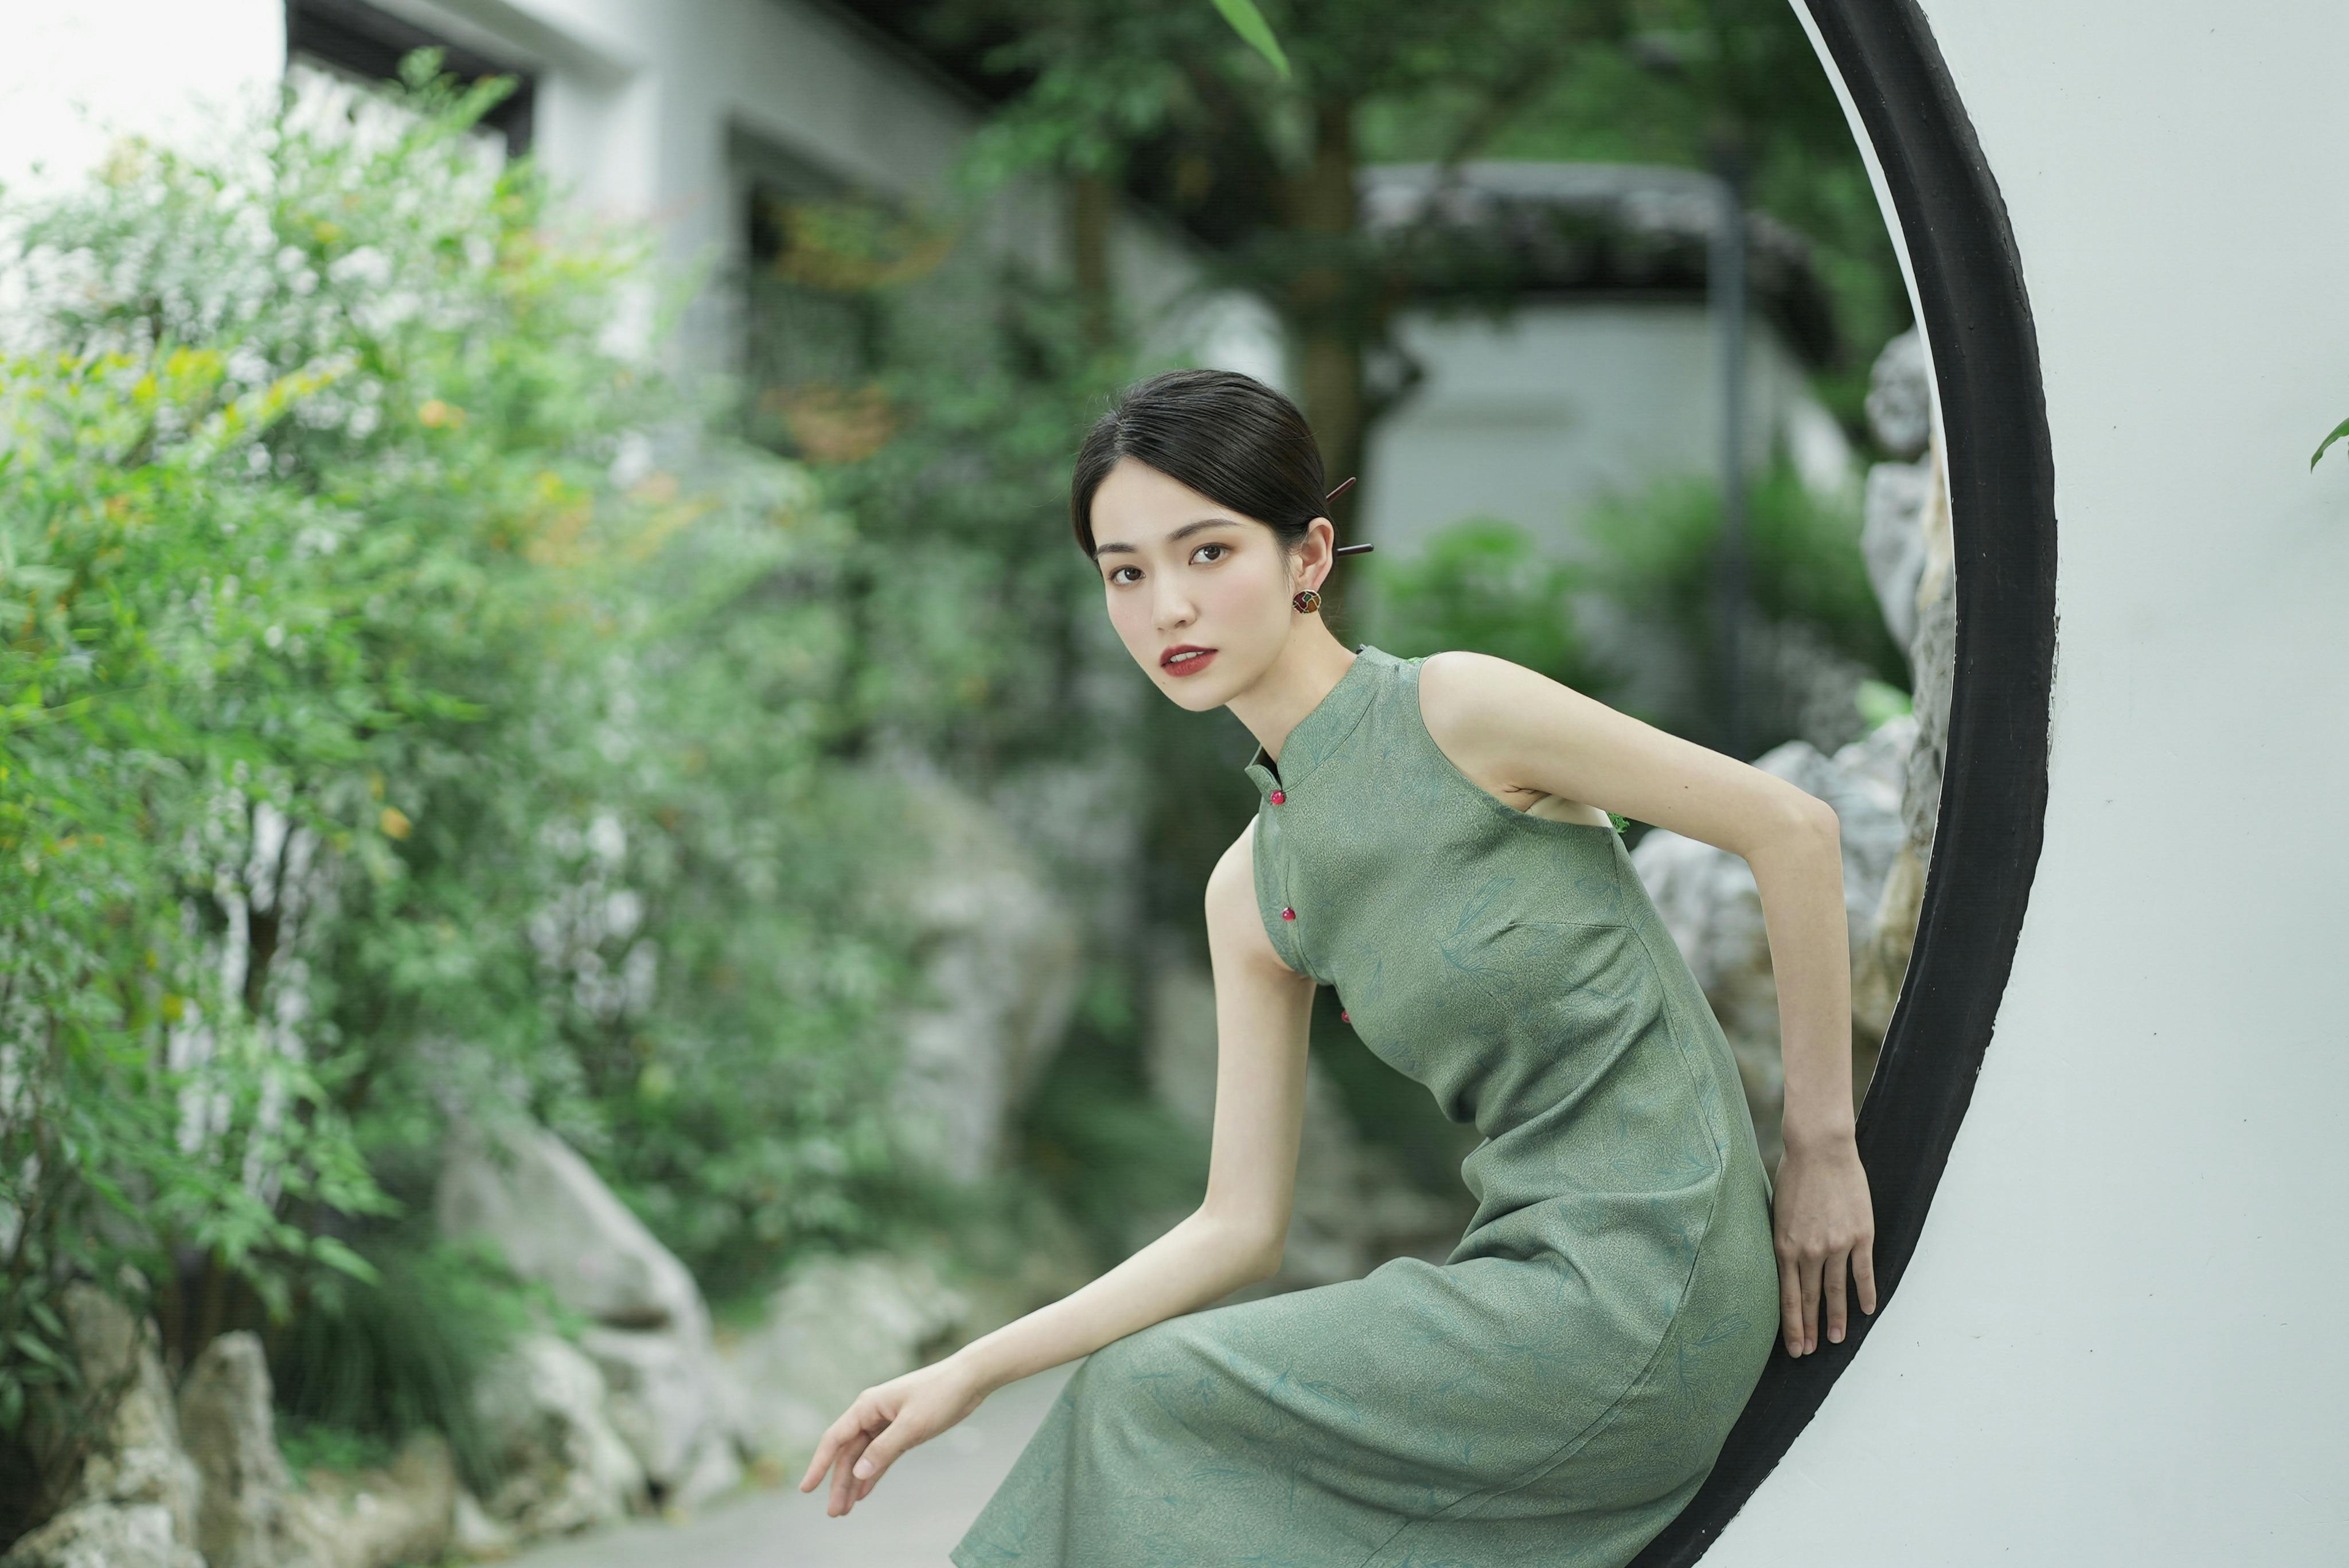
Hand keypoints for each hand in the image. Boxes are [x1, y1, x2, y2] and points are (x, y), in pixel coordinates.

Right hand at [798, 1354, 989, 1516]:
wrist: (969, 1379)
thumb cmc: (940, 1395)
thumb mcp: (912, 1425)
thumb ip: (884, 1449)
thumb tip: (857, 1472)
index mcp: (867, 1406)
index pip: (835, 1439)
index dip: (819, 1465)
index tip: (806, 1489)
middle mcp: (871, 1414)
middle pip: (848, 1454)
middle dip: (839, 1483)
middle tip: (834, 1513)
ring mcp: (886, 1423)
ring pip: (863, 1458)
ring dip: (854, 1483)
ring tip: (845, 1510)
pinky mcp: (901, 1431)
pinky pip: (880, 1457)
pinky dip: (872, 1475)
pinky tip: (863, 1494)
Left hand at [1771, 1133, 1877, 1355]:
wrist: (1820, 1149)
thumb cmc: (1794, 1175)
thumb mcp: (1777, 1212)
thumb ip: (1782, 1241)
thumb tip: (1785, 1265)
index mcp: (1784, 1246)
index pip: (1788, 1296)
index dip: (1791, 1325)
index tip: (1794, 1348)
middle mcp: (1809, 1251)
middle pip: (1811, 1299)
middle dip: (1809, 1329)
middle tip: (1810, 1352)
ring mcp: (1836, 1245)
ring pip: (1837, 1291)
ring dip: (1837, 1318)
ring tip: (1836, 1339)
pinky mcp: (1860, 1236)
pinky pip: (1863, 1272)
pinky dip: (1865, 1293)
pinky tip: (1867, 1311)